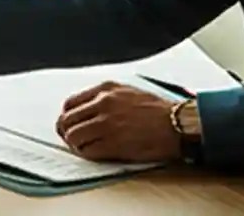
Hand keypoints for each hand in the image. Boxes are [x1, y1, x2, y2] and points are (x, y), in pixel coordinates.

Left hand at [55, 81, 180, 161]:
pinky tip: (94, 153)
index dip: (67, 117)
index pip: (70, 103)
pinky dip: (87, 154)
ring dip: (76, 145)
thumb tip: (86, 111)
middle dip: (66, 132)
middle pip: (66, 120)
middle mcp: (103, 104)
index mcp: (106, 89)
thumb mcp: (128, 92)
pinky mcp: (113, 143)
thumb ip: (105, 98)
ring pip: (73, 136)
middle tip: (73, 140)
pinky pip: (87, 151)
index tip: (71, 124)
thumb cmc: (157, 111)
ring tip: (85, 148)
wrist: (177, 125)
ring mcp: (106, 123)